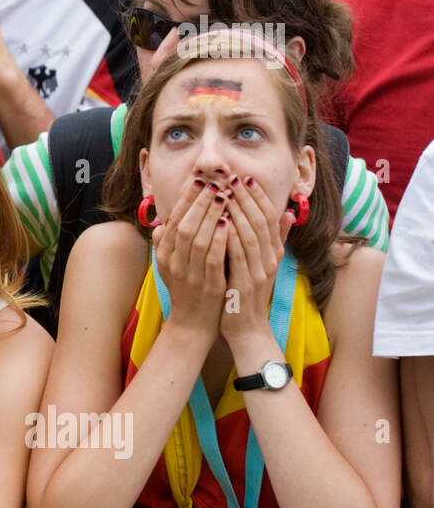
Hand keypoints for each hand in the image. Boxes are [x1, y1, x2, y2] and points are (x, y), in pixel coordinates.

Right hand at [151, 178, 227, 339]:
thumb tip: (162, 223)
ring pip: (197, 239)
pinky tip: (227, 224)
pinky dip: (219, 240)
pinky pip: (212, 259)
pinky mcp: (208, 286)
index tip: (198, 181)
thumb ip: (165, 245)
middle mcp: (174, 263)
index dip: (185, 199)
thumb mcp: (169, 267)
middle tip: (212, 183)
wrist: (192, 326)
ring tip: (222, 197)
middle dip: (198, 202)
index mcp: (165, 255)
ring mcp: (190, 275)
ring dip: (209, 216)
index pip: (173, 220)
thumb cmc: (185, 291)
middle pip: (184, 225)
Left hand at [219, 176, 294, 344]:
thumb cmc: (247, 294)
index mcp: (273, 253)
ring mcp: (259, 271)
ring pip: (250, 235)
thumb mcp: (262, 264)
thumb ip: (273, 239)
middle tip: (234, 178)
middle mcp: (270, 259)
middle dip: (247, 198)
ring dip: (238, 211)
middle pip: (261, 221)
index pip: (269, 218)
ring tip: (226, 192)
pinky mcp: (246, 283)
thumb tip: (287, 213)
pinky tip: (221, 222)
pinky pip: (238, 255)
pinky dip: (231, 236)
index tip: (246, 178)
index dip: (259, 197)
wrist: (247, 329)